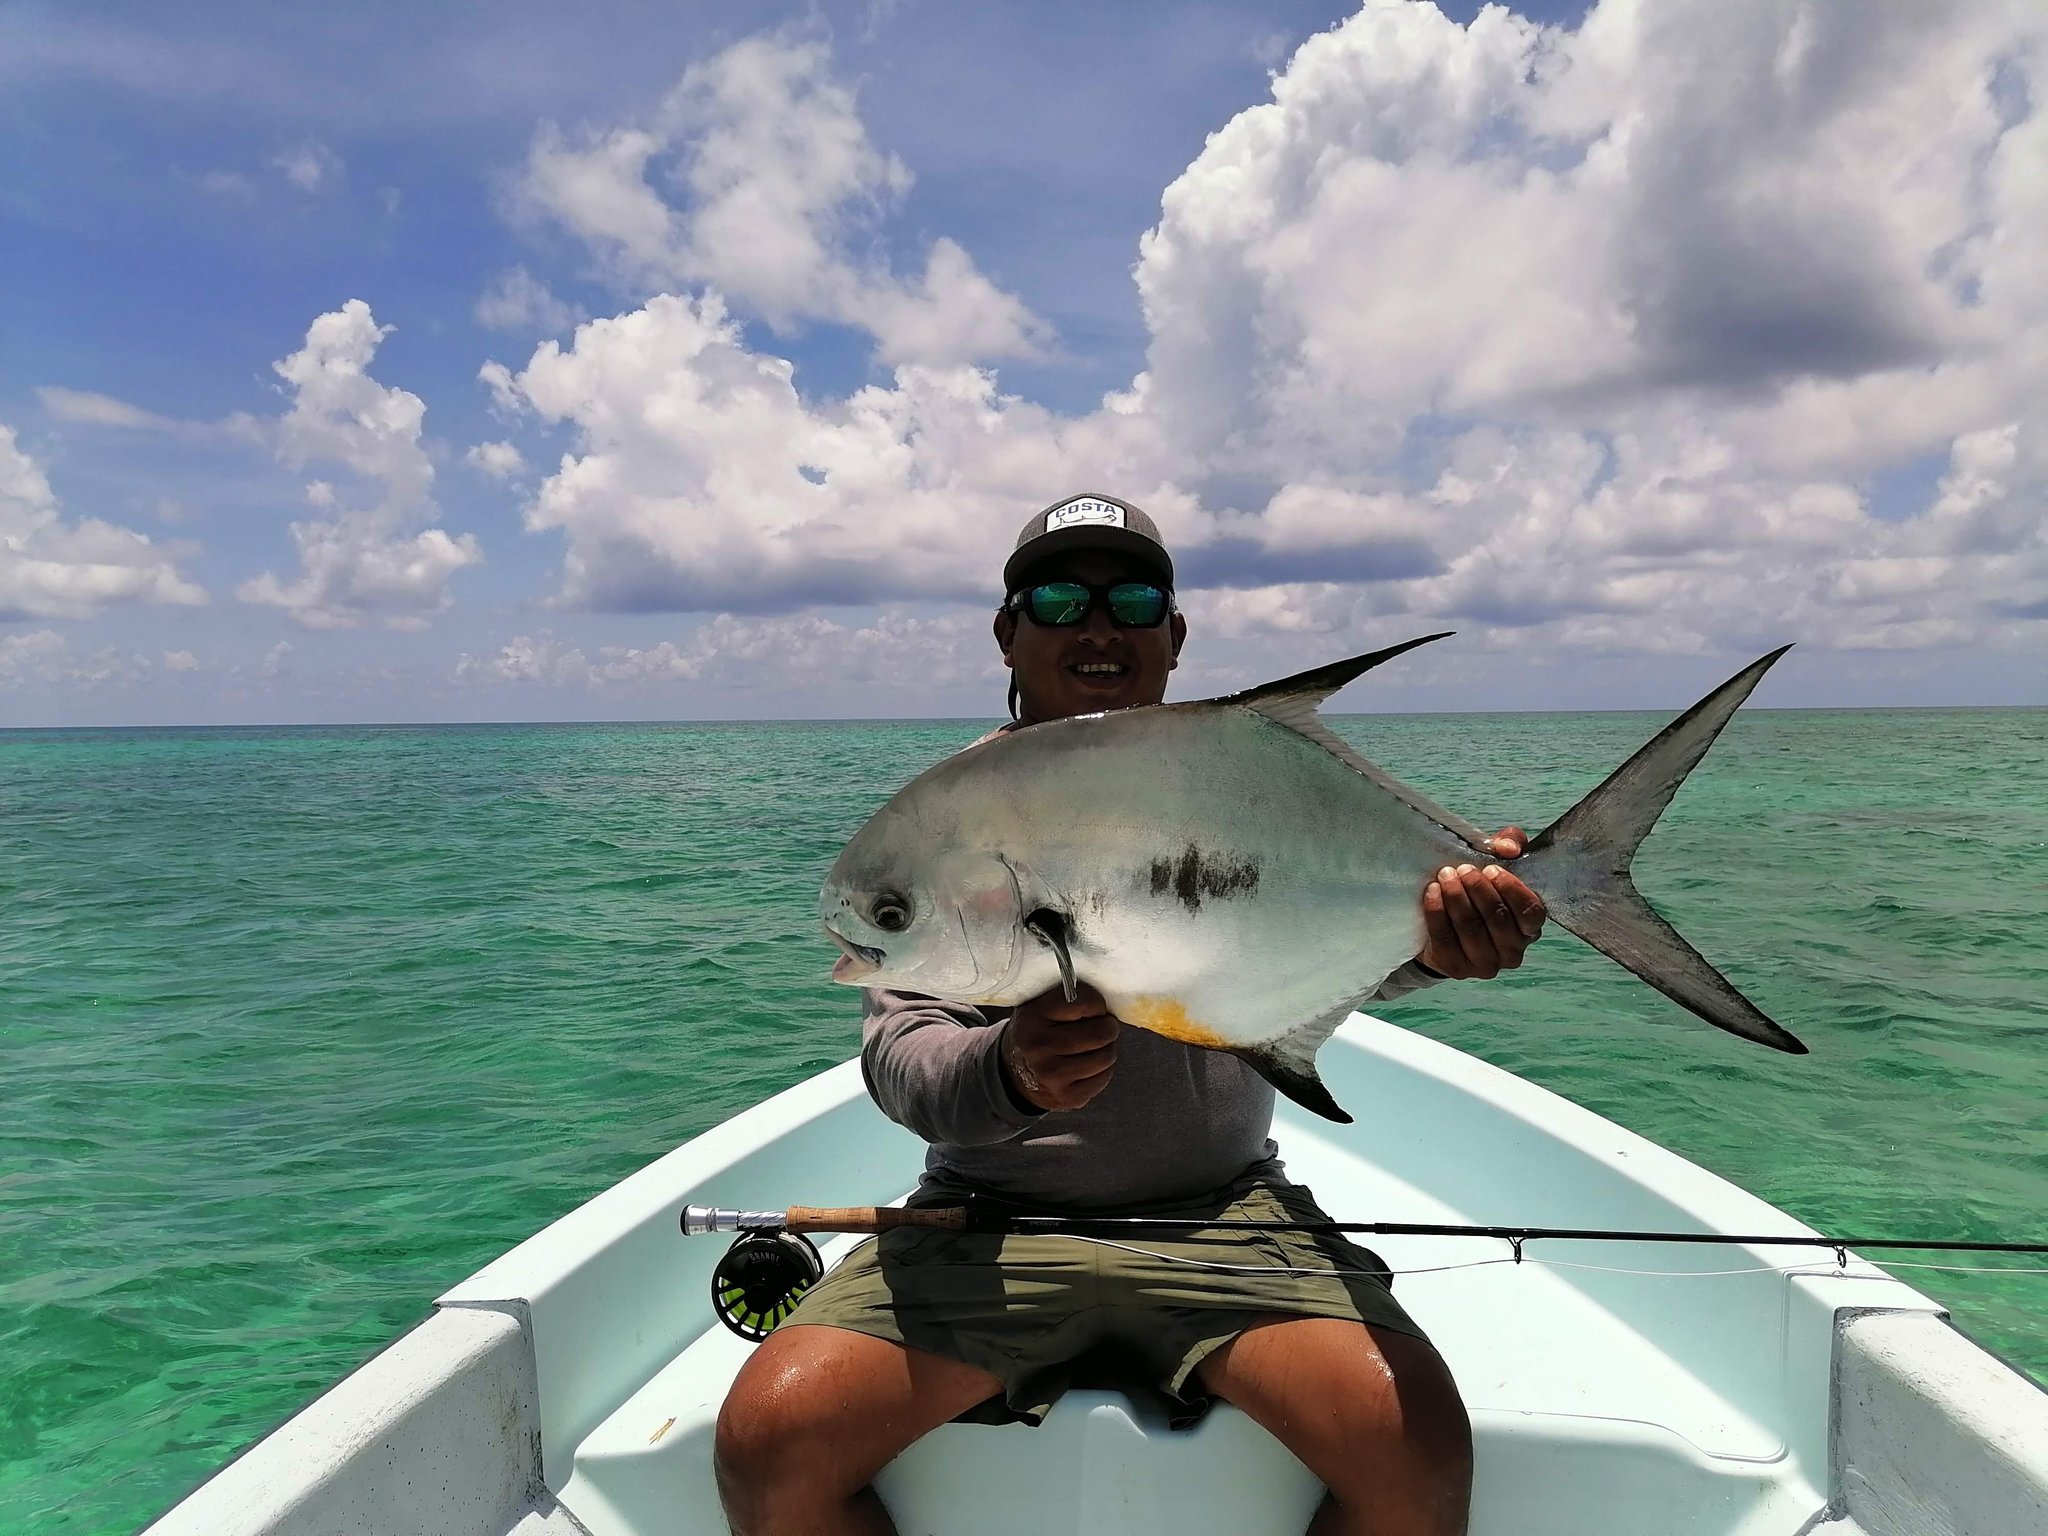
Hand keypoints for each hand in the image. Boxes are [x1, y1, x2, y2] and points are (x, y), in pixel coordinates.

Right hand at [1000, 982, 1119, 1111]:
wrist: (1012, 1073)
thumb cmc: (1035, 1033)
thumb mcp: (1039, 1006)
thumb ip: (1067, 997)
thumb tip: (1105, 998)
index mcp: (1033, 1017)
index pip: (1085, 1002)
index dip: (1097, 1004)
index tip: (1095, 1009)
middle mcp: (1039, 1047)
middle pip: (1100, 1033)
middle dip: (1108, 1028)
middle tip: (1103, 1027)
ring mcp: (1052, 1075)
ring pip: (1106, 1057)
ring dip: (1107, 1049)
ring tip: (1094, 1046)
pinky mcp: (1065, 1097)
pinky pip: (1103, 1078)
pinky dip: (1102, 1070)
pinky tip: (1088, 1064)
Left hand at [1418, 827, 1546, 980]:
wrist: (1444, 929)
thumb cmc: (1478, 892)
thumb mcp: (1496, 864)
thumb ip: (1509, 844)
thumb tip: (1508, 847)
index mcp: (1530, 928)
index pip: (1531, 912)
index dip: (1512, 890)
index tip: (1490, 869)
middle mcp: (1513, 951)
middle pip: (1498, 919)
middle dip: (1477, 890)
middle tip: (1461, 869)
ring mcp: (1486, 965)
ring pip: (1471, 929)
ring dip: (1456, 898)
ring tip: (1445, 876)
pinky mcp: (1457, 969)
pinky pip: (1445, 938)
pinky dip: (1437, 912)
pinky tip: (1432, 892)